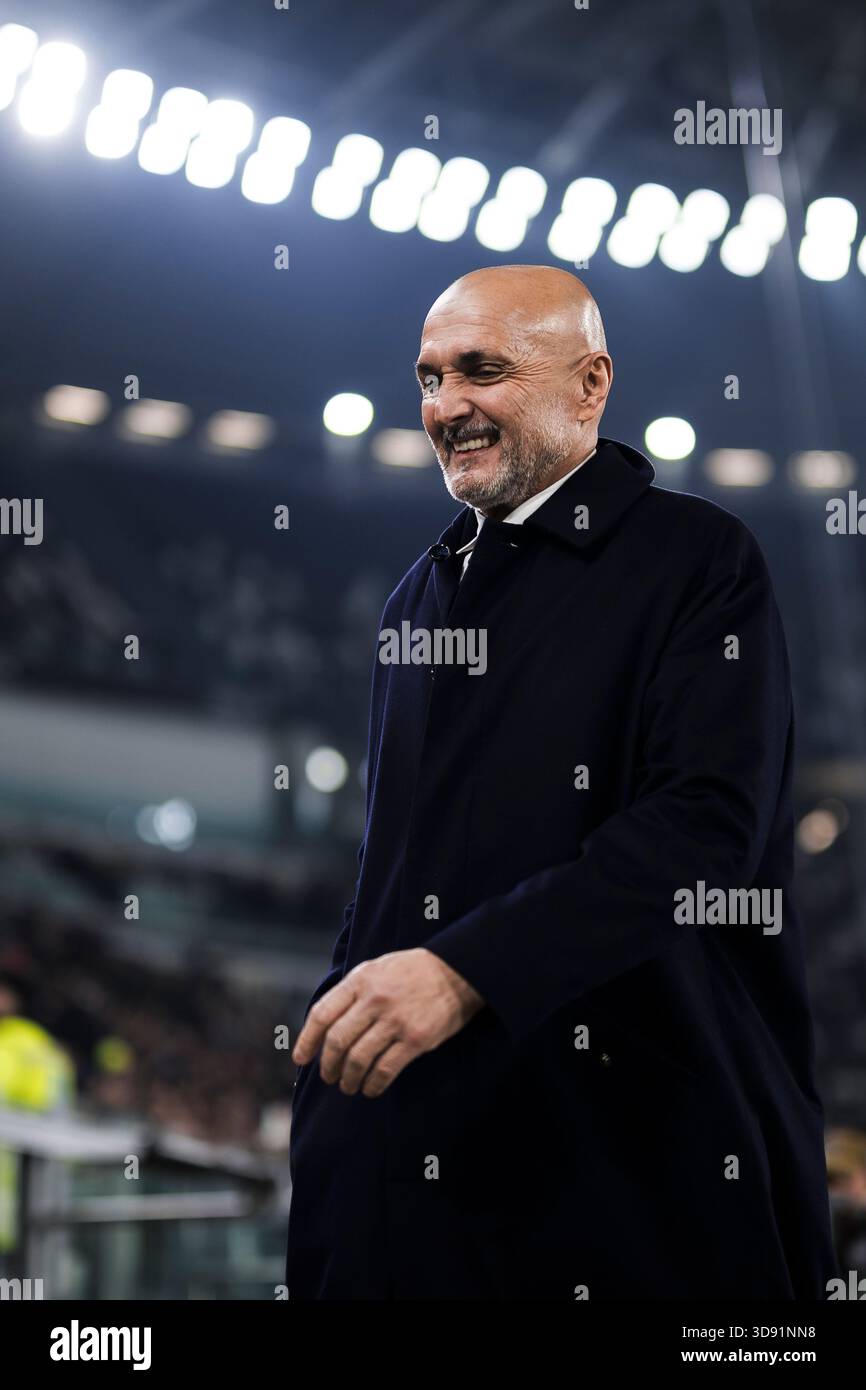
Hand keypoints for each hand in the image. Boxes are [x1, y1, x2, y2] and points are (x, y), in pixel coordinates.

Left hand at [291, 948, 484, 1097]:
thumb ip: (352, 992)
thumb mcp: (376, 968)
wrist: (457, 970)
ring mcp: (395, 1020)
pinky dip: (373, 1084)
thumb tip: (325, 1024)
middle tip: (329, 1076)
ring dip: (349, 1079)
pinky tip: (371, 1089)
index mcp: (360, 980)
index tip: (301, 1059)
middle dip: (328, 1065)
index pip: (322, 1014)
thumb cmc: (412, 971)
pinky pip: (385, 1069)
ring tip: (348, 1086)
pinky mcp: (415, 1039)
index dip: (307, 1040)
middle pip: (337, 1041)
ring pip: (358, 1059)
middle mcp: (374, 1000)